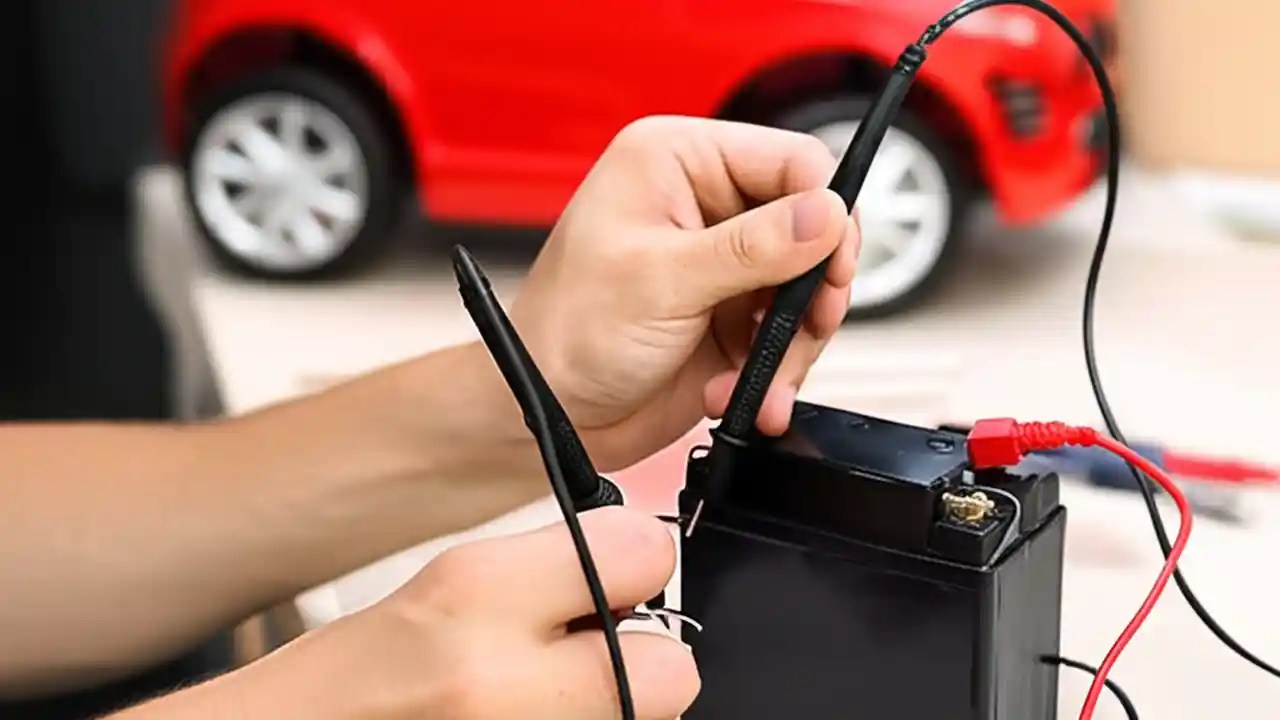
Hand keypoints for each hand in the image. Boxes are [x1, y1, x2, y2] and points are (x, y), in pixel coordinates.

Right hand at [202, 508, 693, 719]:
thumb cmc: (355, 679)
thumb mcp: (449, 583)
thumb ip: (551, 568)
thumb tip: (640, 564)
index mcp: (477, 595)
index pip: (645, 552)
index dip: (638, 561)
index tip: (621, 573)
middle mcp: (503, 683)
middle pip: (672, 673)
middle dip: (645, 661)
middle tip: (595, 657)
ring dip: (612, 710)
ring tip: (538, 700)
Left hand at [511, 116, 859, 470]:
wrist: (548, 414)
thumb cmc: (566, 333)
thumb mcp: (661, 282)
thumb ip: (752, 249)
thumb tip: (825, 215)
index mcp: (675, 161)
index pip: (790, 160)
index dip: (824, 210)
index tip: (831, 265)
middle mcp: (703, 203)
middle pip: (811, 224)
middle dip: (817, 285)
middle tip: (810, 324)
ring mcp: (722, 263)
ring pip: (810, 286)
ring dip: (795, 340)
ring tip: (765, 376)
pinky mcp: (732, 315)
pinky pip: (789, 333)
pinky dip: (779, 369)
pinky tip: (744, 392)